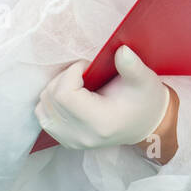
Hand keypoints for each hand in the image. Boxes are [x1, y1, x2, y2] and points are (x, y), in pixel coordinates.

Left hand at [36, 45, 171, 150]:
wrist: (147, 125)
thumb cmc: (146, 101)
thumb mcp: (145, 80)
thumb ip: (132, 65)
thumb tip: (121, 50)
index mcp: (100, 123)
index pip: (65, 95)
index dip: (71, 73)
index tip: (87, 66)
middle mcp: (81, 136)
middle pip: (52, 98)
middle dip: (64, 77)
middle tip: (85, 73)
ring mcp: (71, 141)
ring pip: (43, 105)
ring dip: (56, 88)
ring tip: (78, 84)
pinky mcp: (65, 140)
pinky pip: (43, 115)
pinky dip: (52, 101)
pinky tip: (70, 95)